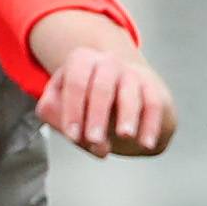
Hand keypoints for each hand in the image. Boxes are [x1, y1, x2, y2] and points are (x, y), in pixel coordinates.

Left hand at [36, 47, 175, 158]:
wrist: (121, 99)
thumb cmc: (85, 102)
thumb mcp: (60, 103)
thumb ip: (52, 112)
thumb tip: (70, 128)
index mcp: (81, 61)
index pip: (75, 82)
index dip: (73, 110)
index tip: (72, 136)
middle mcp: (108, 63)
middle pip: (102, 87)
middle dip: (97, 116)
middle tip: (94, 140)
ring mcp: (132, 74)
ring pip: (130, 94)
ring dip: (127, 116)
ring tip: (124, 136)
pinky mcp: (153, 88)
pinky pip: (153, 106)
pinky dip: (150, 125)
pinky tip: (145, 143)